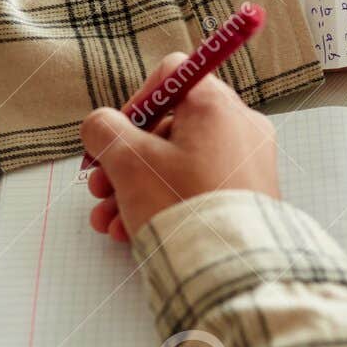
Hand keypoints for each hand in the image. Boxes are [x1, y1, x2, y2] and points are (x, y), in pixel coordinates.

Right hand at [82, 53, 278, 243]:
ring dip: (135, 189)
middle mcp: (239, 128)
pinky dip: (164, 205)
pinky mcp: (247, 198)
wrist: (233, 270)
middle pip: (170, 127)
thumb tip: (100, 126)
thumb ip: (104, 131)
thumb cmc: (183, 207)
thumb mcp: (129, 162)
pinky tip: (131, 233)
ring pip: (178, 165)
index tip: (115, 136)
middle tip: (99, 188)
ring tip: (108, 220)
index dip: (135, 102)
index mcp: (215, 105)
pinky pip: (198, 190)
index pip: (171, 76)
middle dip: (125, 160)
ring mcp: (247, 165)